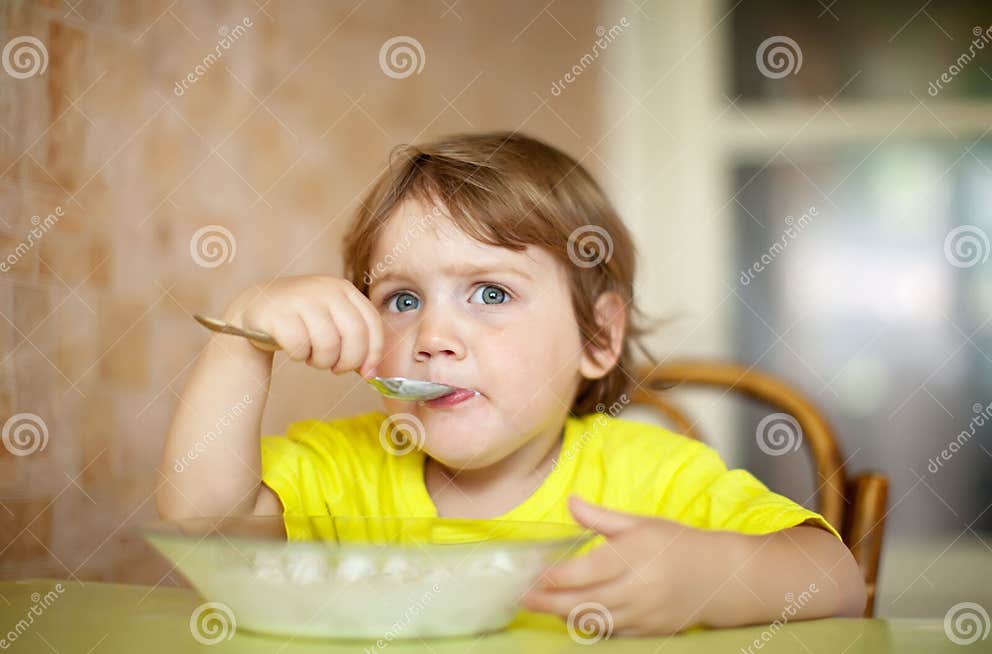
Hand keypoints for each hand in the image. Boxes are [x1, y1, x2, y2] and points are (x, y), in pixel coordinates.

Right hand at [224, 275, 383, 376]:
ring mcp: (301, 298)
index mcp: (345, 289)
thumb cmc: (302, 320)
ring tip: (312, 357)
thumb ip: (355, 340)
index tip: (366, 373)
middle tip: (335, 368)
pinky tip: (295, 350)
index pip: (372, 324)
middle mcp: (326, 289)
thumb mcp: (332, 320)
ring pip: (328, 344)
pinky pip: (300, 347)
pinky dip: (299, 356)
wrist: (257, 307)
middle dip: (348, 361)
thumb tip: (371, 372)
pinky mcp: (277, 313)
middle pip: (355, 334)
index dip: (373, 353)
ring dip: (322, 361)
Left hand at [520, 495, 730, 636]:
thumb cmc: (676, 544)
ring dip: (565, 615)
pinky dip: (589, 627)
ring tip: (542, 606)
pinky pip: (612, 633)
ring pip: (595, 621)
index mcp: (634, 555)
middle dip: (549, 601)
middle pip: (584, 600)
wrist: (720, 577)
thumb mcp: (640, 523)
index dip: (556, 576)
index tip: (534, 574)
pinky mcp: (649, 632)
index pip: (586, 571)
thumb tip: (570, 501)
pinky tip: (572, 617)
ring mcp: (643, 614)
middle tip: (525, 598)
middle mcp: (637, 587)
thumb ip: (600, 518)